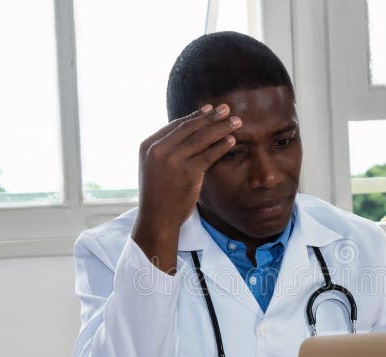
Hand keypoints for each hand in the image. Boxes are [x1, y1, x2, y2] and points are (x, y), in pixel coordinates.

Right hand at [131, 104, 241, 271]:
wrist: (157, 219)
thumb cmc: (158, 195)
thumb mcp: (154, 168)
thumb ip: (166, 151)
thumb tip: (187, 136)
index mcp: (149, 146)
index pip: (176, 125)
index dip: (195, 116)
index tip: (209, 109)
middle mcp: (159, 150)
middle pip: (190, 127)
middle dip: (211, 116)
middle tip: (226, 108)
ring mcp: (173, 160)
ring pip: (202, 138)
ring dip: (221, 127)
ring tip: (236, 121)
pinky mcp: (188, 172)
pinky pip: (210, 154)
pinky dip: (222, 146)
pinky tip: (232, 140)